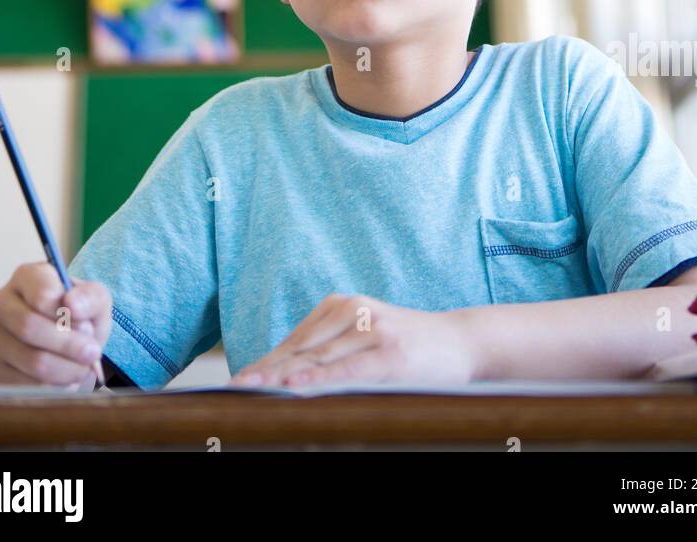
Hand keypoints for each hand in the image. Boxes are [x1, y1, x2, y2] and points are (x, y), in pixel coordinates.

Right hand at [0, 262, 111, 389]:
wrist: (70, 348)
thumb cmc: (81, 317)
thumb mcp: (96, 301)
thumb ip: (91, 296)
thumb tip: (71, 304)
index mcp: (26, 277)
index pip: (41, 295)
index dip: (68, 314)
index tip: (87, 326)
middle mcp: (1, 303)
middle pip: (29, 327)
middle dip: (68, 345)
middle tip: (92, 353)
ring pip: (30, 360)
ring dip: (66, 369)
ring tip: (82, 367)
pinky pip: (25, 385)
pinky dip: (53, 387)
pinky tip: (65, 379)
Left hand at [228, 293, 475, 388]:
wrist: (462, 342)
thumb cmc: (409, 346)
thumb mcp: (366, 336)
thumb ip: (331, 349)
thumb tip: (284, 377)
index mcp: (342, 305)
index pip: (295, 341)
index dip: (264, 363)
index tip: (237, 382)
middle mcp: (353, 311)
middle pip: (300, 349)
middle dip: (265, 372)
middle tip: (233, 390)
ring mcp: (372, 330)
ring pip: (317, 359)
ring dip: (282, 378)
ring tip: (253, 391)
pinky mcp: (390, 353)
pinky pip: (347, 370)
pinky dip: (319, 380)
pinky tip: (296, 388)